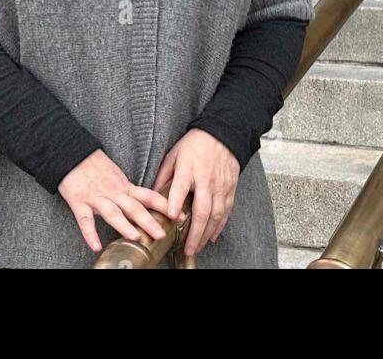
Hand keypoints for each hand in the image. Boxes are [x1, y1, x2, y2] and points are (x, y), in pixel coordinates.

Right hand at [58, 149, 172, 253]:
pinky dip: (90, 234)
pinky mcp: (79, 202)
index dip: (165, 206)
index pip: (149, 196)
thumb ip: (130, 192)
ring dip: (124, 225)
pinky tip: (96, 246)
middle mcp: (113, 192)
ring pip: (112, 213)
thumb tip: (147, 206)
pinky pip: (85, 220)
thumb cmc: (96, 167)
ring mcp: (96, 198)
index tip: (181, 215)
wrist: (72, 153)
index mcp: (125, 187)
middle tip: (162, 234)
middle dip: (149, 221)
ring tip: (135, 237)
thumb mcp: (118, 177)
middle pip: (134, 207)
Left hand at [152, 129, 240, 256]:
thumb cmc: (195, 144)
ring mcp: (220, 186)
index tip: (172, 217)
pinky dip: (220, 226)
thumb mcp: (174, 154)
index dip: (176, 202)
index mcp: (189, 169)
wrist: (223, 134)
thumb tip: (152, 196)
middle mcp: (206, 180)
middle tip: (187, 249)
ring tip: (197, 248)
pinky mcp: (230, 188)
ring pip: (215, 215)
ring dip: (206, 234)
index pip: (181, 187)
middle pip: (202, 209)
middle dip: (194, 232)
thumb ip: (163, 176)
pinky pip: (226, 211)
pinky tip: (212, 237)